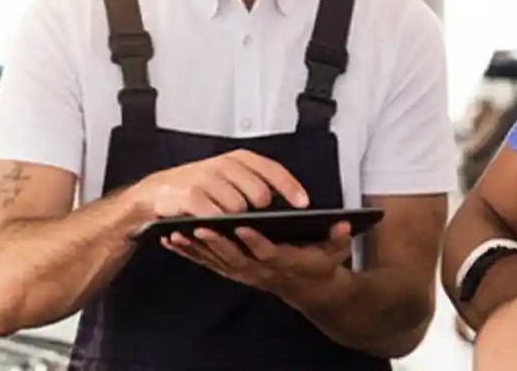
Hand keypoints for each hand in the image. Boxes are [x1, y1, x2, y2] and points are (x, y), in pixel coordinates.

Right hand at [133, 149, 308, 218]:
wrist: (155, 194)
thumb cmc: (197, 188)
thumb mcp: (227, 179)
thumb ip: (252, 184)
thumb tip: (285, 202)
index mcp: (237, 160)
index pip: (271, 169)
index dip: (290, 187)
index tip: (304, 203)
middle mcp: (223, 166)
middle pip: (258, 190)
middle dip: (262, 208)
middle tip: (260, 218)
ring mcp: (205, 179)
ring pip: (237, 205)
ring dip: (238, 219)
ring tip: (232, 223)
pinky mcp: (188, 196)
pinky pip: (212, 215)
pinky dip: (217, 223)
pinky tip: (216, 227)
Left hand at [163, 221, 353, 304]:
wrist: (312, 292)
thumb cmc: (321, 266)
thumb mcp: (336, 252)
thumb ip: (339, 238)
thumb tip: (344, 225)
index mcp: (285, 262)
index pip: (268, 252)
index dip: (254, 241)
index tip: (242, 226)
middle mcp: (260, 270)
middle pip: (235, 257)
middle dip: (216, 242)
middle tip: (199, 226)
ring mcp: (245, 273)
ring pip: (216, 261)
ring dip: (195, 248)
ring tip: (176, 231)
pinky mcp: (234, 272)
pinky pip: (208, 263)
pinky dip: (189, 252)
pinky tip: (172, 240)